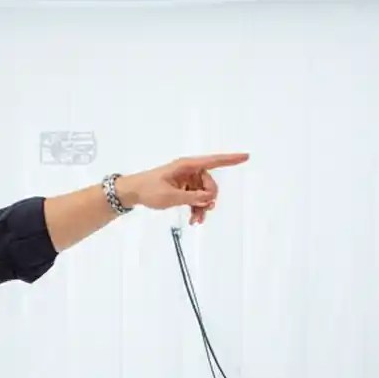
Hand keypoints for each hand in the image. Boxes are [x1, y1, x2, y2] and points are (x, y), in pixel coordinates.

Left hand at [119, 152, 248, 224]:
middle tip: (204, 209)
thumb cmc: (148, 189)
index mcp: (186, 166)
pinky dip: (196, 207)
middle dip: (209, 198)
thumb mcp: (171, 196)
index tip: (246, 156)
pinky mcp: (183, 188)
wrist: (132, 192)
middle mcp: (188, 170)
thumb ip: (192, 198)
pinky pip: (196, 197)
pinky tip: (195, 219)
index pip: (213, 161)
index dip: (231, 159)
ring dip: (202, 207)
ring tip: (197, 220)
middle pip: (210, 183)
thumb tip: (208, 198)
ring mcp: (186, 180)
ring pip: (204, 193)